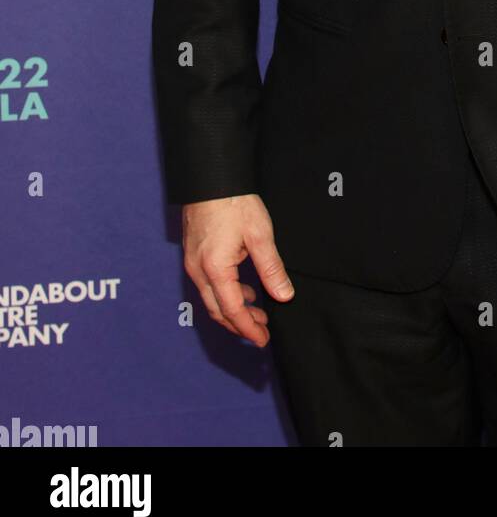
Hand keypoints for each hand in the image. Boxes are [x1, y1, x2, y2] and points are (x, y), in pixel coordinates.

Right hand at [182, 193, 293, 345]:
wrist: (211, 177)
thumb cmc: (234, 202)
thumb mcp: (260, 235)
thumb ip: (271, 269)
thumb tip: (284, 296)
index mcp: (215, 269)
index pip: (232, 310)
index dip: (248, 328)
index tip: (262, 340)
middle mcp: (198, 271)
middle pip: (218, 310)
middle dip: (240, 325)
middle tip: (262, 332)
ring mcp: (192, 262)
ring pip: (211, 299)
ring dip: (233, 310)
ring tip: (258, 312)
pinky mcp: (193, 254)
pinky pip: (208, 284)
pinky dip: (226, 294)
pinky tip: (244, 290)